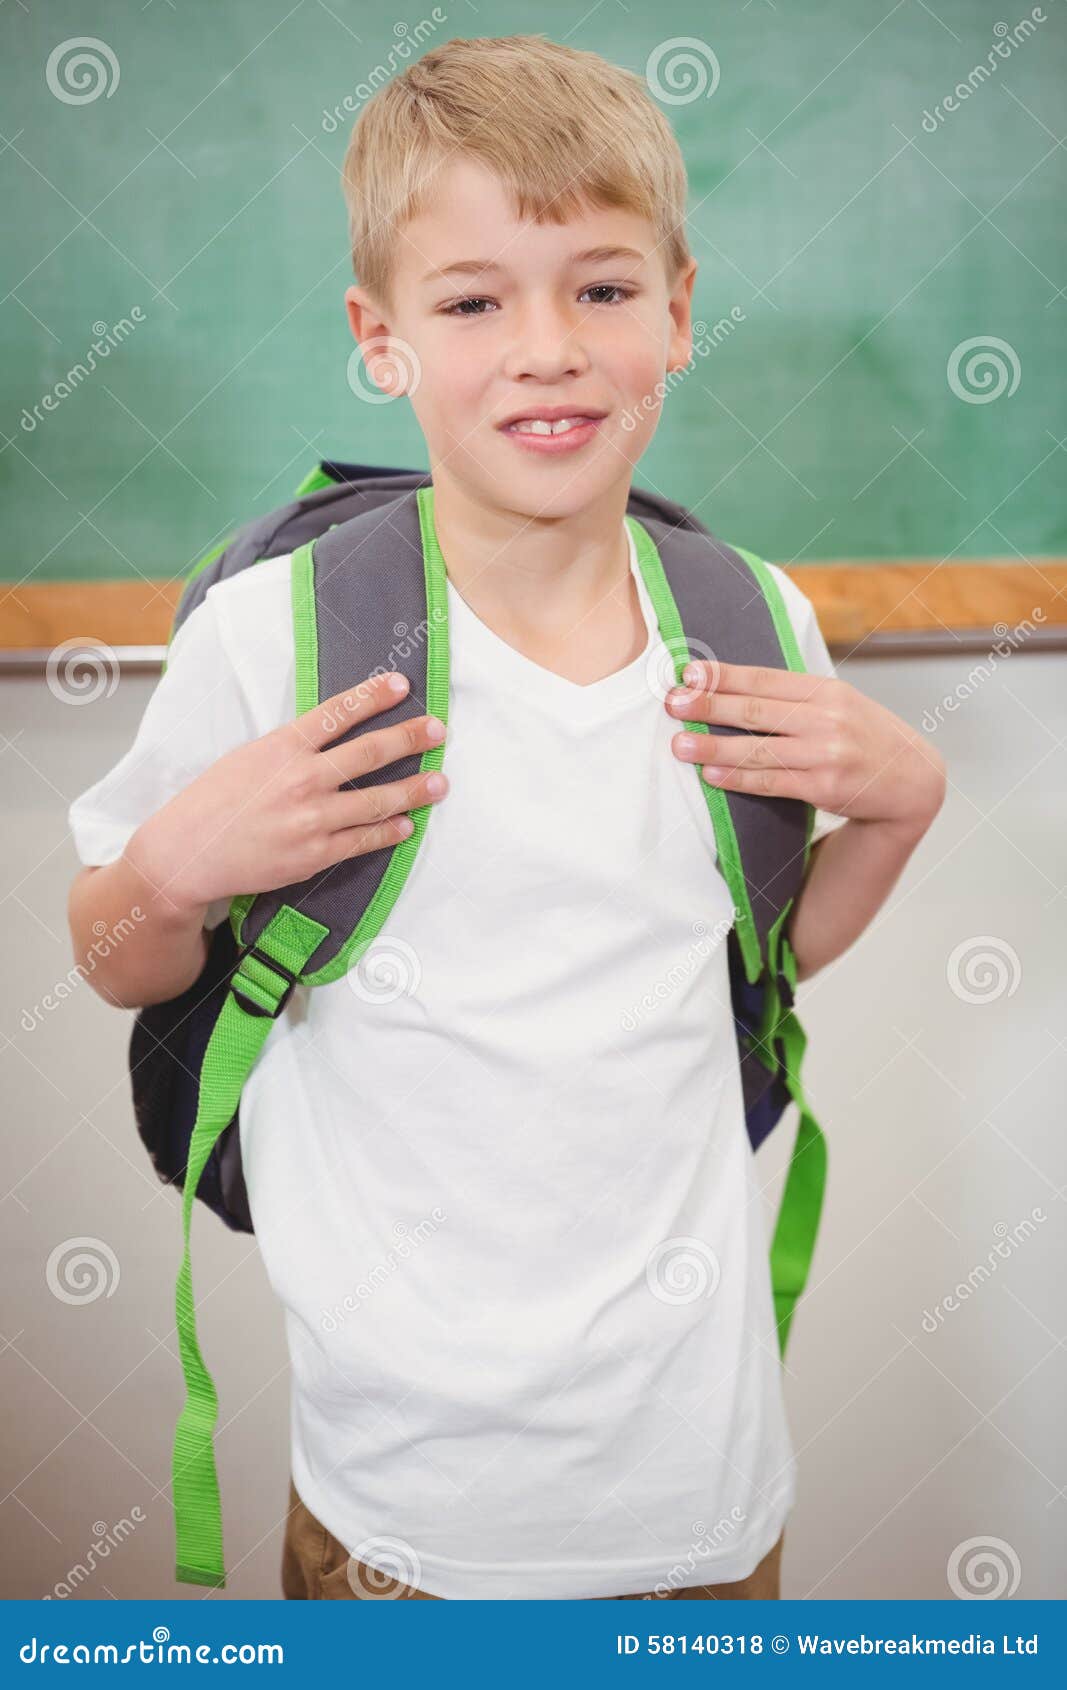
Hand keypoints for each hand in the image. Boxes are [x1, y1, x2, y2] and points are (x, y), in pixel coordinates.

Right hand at [125, 670, 447, 912]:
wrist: (187, 852)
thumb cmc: (212, 802)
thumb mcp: (247, 758)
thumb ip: (290, 748)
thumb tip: (331, 737)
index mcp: (281, 747)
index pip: (337, 712)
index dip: (373, 696)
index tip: (402, 684)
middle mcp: (301, 779)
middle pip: (369, 753)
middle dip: (410, 738)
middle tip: (439, 730)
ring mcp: (310, 818)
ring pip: (376, 800)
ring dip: (413, 790)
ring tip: (440, 783)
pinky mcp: (313, 854)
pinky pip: (362, 840)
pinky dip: (389, 831)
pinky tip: (407, 824)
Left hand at [665, 661, 945, 835]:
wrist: (910, 779)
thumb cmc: (862, 736)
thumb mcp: (838, 703)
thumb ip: (793, 696)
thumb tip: (730, 686)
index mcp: (826, 690)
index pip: (765, 678)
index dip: (724, 675)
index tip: (689, 673)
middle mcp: (827, 718)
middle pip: (756, 710)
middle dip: (709, 706)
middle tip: (672, 704)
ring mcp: (827, 753)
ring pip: (759, 749)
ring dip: (714, 746)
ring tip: (680, 745)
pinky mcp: (824, 787)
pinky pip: (771, 781)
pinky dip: (738, 778)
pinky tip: (711, 773)